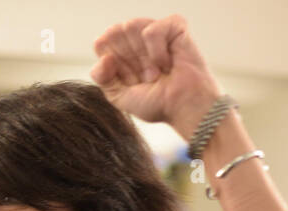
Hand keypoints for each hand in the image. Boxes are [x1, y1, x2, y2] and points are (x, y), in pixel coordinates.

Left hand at [90, 14, 221, 139]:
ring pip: (130, 25)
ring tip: (156, 72)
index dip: (109, 59)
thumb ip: (102, 78)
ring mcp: (156, 32)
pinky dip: (158, 50)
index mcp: (122, 56)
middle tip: (145, 76)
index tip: (127, 79)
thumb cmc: (158, 104)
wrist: (185, 107)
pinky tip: (168, 63)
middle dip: (128, 58)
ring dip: (142, 55)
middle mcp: (137, 42)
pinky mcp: (174, 26)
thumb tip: (104, 57)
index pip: (101, 43)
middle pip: (114, 32)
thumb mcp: (120, 97)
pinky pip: (152, 29)